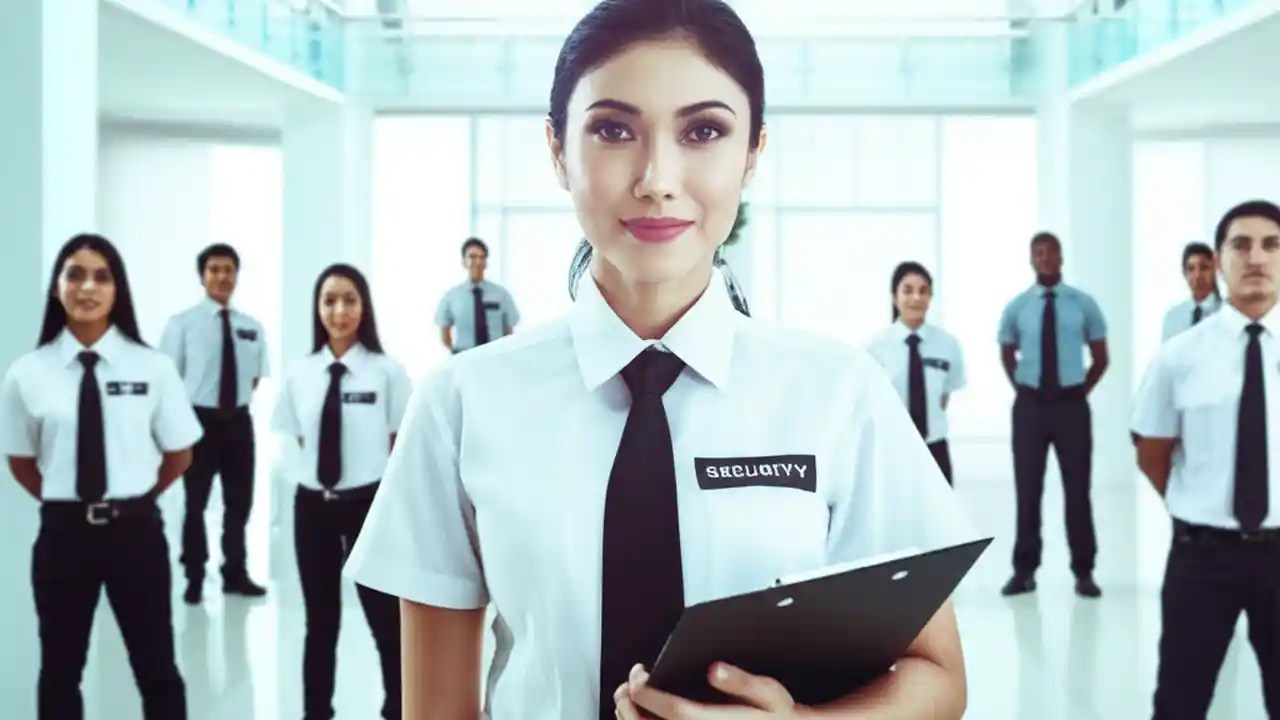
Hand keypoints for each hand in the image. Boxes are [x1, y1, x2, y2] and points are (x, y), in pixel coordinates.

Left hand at [614, 663, 806, 718]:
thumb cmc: (779, 718)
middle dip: (628, 702)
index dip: (644, 688)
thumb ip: (741, 681)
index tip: (639, 673)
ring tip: (629, 700)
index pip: (666, 707)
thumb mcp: (769, 694)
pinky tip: (642, 719)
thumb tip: (715, 670)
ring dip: (629, 718)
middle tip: (628, 684)